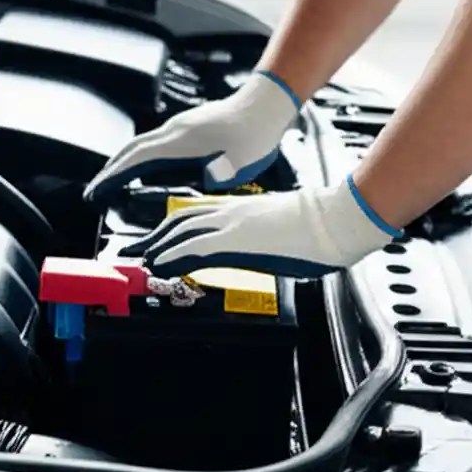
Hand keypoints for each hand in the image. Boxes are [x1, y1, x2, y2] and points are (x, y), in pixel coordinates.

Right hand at [83, 71, 301, 201]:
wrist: (267, 104)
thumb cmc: (254, 135)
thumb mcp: (238, 163)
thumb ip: (218, 174)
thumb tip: (205, 179)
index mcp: (180, 141)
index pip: (135, 160)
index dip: (112, 178)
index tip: (95, 194)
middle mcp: (174, 130)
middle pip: (131, 150)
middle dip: (110, 171)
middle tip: (96, 191)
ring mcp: (181, 126)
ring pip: (143, 144)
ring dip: (124, 162)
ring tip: (114, 181)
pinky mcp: (190, 126)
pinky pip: (156, 142)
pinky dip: (142, 156)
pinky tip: (147, 167)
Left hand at [119, 176, 401, 277]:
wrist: (334, 219)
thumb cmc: (318, 223)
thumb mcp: (280, 224)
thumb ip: (261, 232)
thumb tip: (259, 246)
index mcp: (240, 207)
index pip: (195, 213)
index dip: (171, 227)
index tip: (157, 239)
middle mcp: (230, 211)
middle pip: (180, 220)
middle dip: (155, 236)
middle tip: (137, 251)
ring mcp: (231, 224)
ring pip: (181, 231)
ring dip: (158, 247)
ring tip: (143, 261)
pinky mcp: (236, 241)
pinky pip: (194, 248)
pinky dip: (172, 256)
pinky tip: (160, 264)